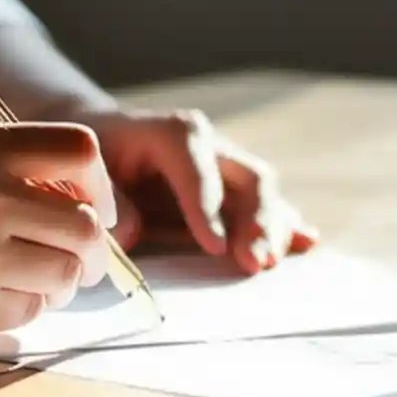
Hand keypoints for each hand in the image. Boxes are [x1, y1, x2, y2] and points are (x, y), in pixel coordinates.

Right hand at [0, 123, 115, 351]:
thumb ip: (18, 172)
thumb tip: (100, 211)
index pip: (80, 150)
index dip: (99, 186)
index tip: (92, 208)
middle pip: (86, 227)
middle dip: (92, 251)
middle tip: (82, 262)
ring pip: (66, 274)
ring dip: (59, 283)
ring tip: (24, 279)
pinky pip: (31, 312)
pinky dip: (21, 310)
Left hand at [77, 108, 317, 273]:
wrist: (108, 142)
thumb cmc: (97, 158)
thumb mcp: (89, 172)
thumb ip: (110, 201)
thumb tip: (133, 232)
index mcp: (175, 133)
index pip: (198, 171)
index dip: (207, 209)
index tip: (214, 247)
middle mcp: (212, 144)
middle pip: (248, 178)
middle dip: (256, 221)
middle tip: (254, 261)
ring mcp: (229, 166)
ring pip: (264, 193)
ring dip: (274, 229)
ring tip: (270, 263)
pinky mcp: (236, 190)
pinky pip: (269, 206)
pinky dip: (288, 225)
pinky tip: (308, 244)